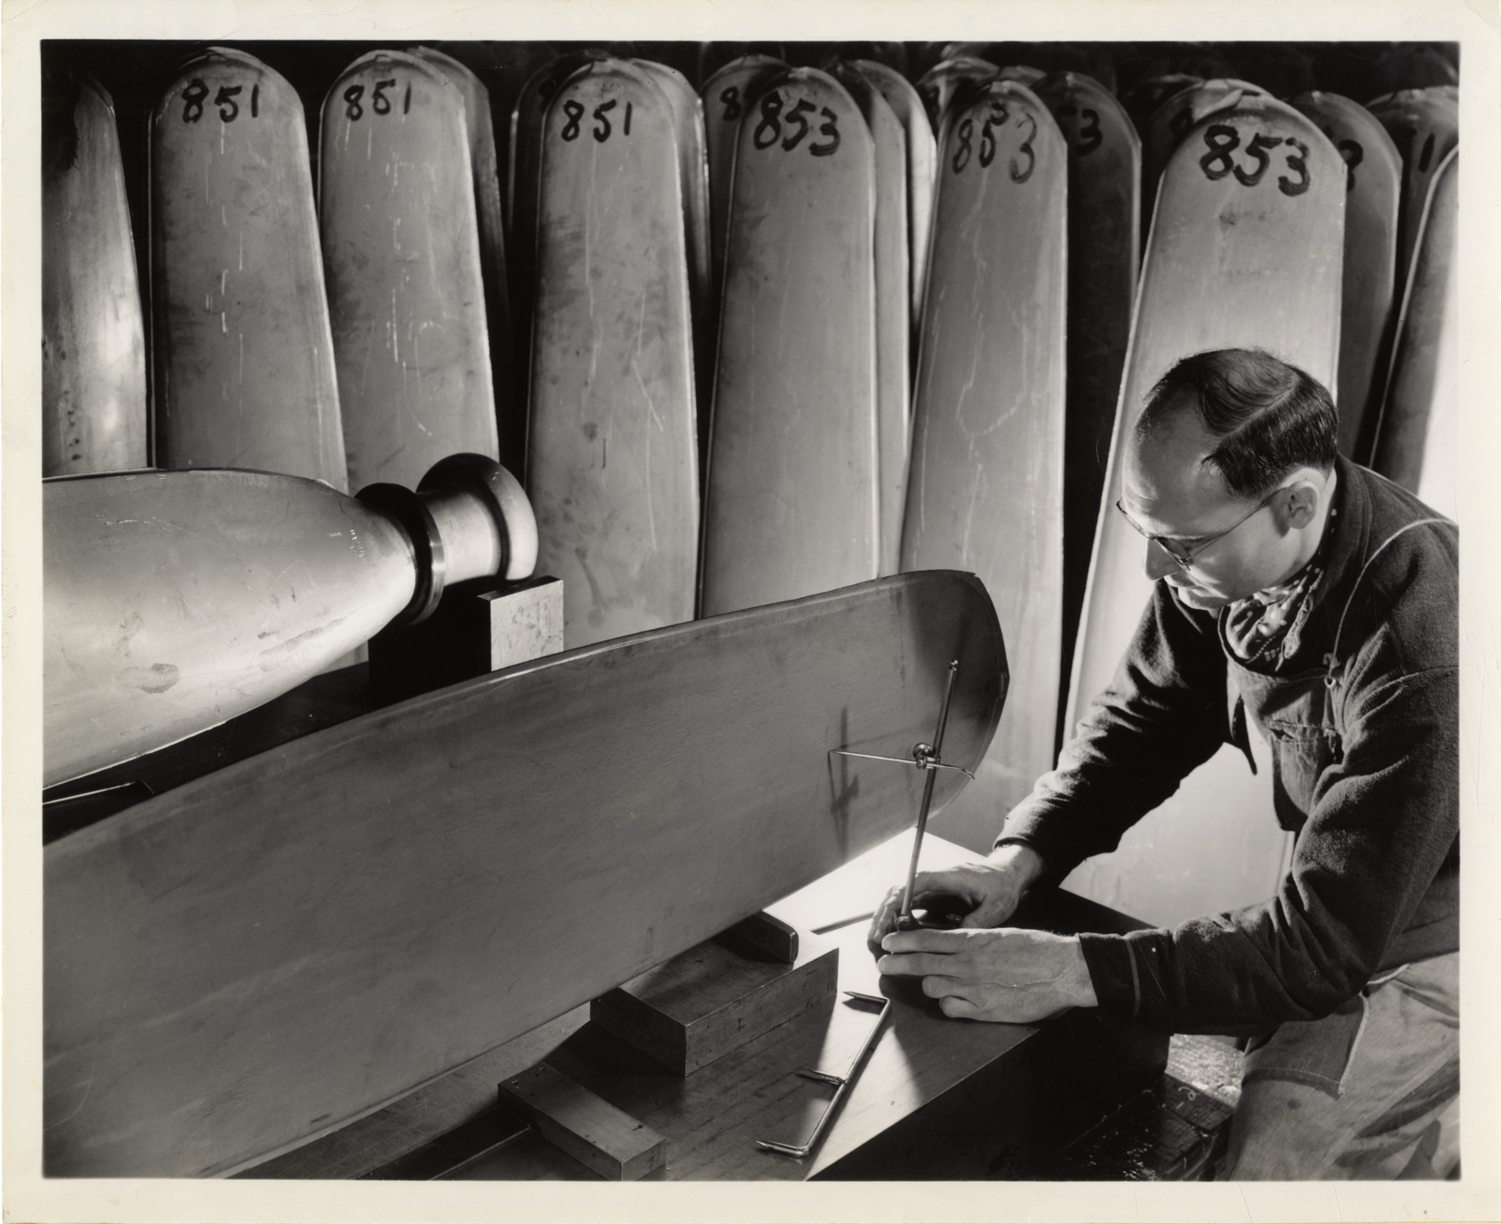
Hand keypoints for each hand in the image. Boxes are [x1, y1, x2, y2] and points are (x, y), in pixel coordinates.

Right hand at [866, 842, 1045, 947]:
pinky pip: (911, 901)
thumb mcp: (997, 906)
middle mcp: (938, 879)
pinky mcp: (935, 893)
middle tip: (876, 933)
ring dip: (888, 912)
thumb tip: (960, 937)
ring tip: (877, 934)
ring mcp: (935, 886)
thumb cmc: (1003, 886)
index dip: (901, 896)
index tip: (889, 911)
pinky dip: (898, 914)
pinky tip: (892, 930)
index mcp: (951, 877)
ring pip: (903, 895)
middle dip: (886, 909)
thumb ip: (978, 921)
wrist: (1008, 874)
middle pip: (903, 889)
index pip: (919, 882)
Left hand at [876, 926, 1097, 1022]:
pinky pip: (951, 1008)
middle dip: (897, 963)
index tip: (888, 943)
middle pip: (920, 963)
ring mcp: (974, 987)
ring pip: (932, 986)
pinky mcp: (984, 1009)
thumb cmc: (1036, 949)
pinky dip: (948, 1004)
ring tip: (931, 981)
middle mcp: (968, 962)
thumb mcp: (999, 935)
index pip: (926, 939)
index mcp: (972, 940)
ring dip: (928, 984)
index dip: (902, 941)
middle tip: (884, 964)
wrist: (1062, 969)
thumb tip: (951, 944)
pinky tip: (953, 999)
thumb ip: (973, 941)